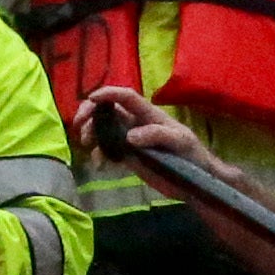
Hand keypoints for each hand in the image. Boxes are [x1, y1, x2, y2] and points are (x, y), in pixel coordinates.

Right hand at [75, 84, 211, 178]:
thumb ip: (157, 135)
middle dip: (90, 112)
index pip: (126, 97)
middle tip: (79, 125)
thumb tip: (129, 136)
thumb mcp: (179, 141)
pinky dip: (99, 154)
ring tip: (88, 145)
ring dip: (91, 132)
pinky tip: (99, 164)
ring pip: (103, 128)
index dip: (108, 94)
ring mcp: (130, 139)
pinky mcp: (129, 156)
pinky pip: (108, 150)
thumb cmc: (191, 154)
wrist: (195, 180)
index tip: (92, 99)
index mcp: (149, 114)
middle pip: (108, 109)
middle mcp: (136, 123)